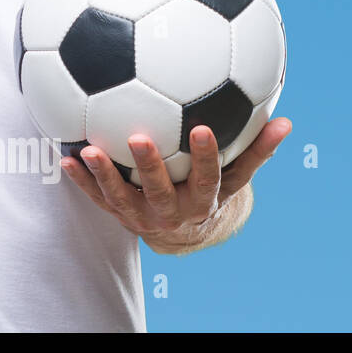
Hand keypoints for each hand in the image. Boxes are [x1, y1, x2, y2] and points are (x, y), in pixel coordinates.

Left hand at [61, 118, 291, 244]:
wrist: (182, 230)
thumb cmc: (210, 188)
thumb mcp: (236, 175)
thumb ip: (256, 149)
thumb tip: (286, 121)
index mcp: (202, 199)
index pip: (208, 178)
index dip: (206, 156)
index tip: (203, 128)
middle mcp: (171, 211)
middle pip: (160, 190)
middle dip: (149, 165)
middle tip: (137, 136)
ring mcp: (141, 216)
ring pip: (121, 198)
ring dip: (104, 174)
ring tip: (89, 149)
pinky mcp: (117, 214)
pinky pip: (96, 198)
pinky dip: (81, 180)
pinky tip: (65, 158)